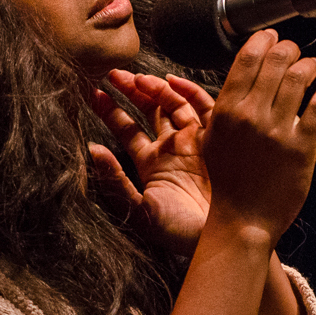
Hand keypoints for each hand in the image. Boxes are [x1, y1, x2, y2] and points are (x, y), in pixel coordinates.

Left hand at [90, 69, 215, 254]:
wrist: (222, 241)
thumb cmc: (180, 234)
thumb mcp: (140, 212)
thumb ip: (115, 182)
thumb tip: (92, 149)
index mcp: (152, 164)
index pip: (127, 130)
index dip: (111, 111)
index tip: (94, 92)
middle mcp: (173, 148)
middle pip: (150, 110)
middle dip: (132, 90)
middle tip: (114, 73)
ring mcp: (197, 141)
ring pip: (175, 104)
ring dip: (157, 88)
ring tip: (139, 78)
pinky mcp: (219, 140)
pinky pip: (205, 109)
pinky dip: (190, 92)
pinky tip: (173, 81)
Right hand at [201, 30, 315, 241]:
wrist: (243, 218)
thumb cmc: (227, 180)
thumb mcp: (212, 137)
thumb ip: (225, 104)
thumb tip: (244, 72)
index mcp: (226, 111)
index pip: (247, 58)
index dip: (264, 40)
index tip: (271, 36)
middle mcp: (251, 116)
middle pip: (276, 61)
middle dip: (289, 48)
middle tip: (293, 50)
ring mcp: (278, 131)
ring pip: (300, 77)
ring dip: (310, 64)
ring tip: (313, 65)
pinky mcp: (302, 146)